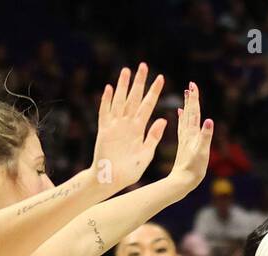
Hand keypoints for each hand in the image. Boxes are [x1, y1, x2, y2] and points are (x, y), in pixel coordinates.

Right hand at [91, 64, 167, 194]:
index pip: (148, 105)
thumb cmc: (130, 170)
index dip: (154, 92)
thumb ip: (154, 136)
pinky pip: (105, 112)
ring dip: (123, 86)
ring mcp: (115, 126)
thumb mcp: (147, 153)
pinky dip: (106, 101)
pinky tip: (109, 88)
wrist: (113, 179)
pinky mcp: (104, 130)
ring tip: (126, 70)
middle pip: (134, 98)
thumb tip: (163, 119)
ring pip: (120, 101)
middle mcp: (127, 124)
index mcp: (139, 128)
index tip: (161, 78)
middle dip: (139, 82)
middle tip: (143, 65)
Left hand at [167, 81, 212, 195]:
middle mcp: (187, 135)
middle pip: (190, 113)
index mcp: (192, 134)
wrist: (181, 182)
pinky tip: (180, 114)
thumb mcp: (202, 153)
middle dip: (191, 99)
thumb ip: (206, 136)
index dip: (194, 99)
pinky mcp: (184, 145)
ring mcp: (185, 139)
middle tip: (191, 85)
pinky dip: (182, 119)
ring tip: (186, 96)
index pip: (193, 113)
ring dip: (187, 106)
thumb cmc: (193, 170)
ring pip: (186, 118)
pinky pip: (182, 128)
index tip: (192, 85)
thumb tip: (209, 120)